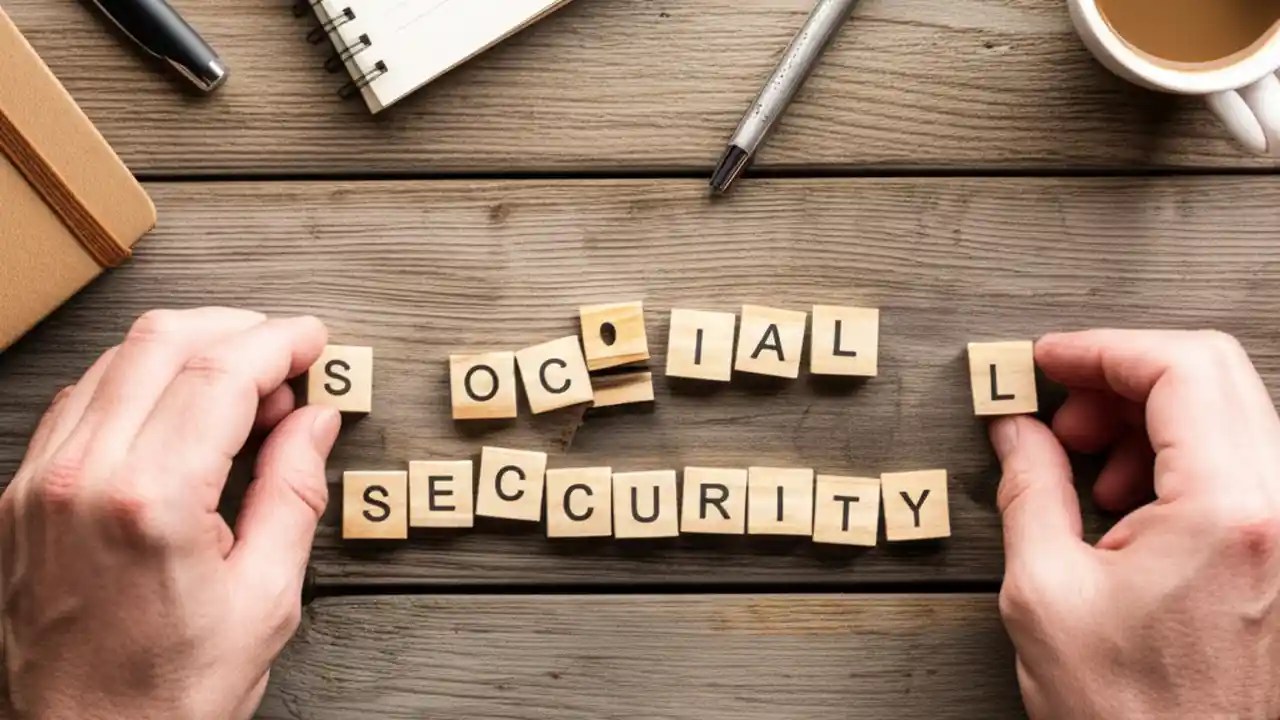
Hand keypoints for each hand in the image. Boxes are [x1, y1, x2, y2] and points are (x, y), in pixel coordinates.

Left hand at [0, 308, 338, 719]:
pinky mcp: (22, 496)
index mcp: (151, 503)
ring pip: (115, 357)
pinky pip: (81, 398)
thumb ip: (293, 492)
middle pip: (161, 341)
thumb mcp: (265, 597)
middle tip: (286, 355)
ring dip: (187, 349)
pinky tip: (180, 410)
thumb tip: (313, 422)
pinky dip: (138, 381)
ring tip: (243, 390)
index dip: (280, 343)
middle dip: (237, 329)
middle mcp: (83, 479)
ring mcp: (41, 484)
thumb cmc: (169, 694)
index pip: (222, 372)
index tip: (313, 341)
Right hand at [992, 330, 1279, 718]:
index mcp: (1227, 510)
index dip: (1100, 350)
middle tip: (1060, 413)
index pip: (1178, 367)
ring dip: (1149, 419)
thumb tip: (1017, 432)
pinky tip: (1131, 501)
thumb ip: (1028, 489)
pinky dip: (1179, 455)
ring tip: (1091, 468)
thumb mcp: (1047, 593)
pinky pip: (1241, 460)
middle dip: (1120, 379)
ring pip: (1229, 412)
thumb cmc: (1135, 717)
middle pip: (1211, 374)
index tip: (1049, 361)